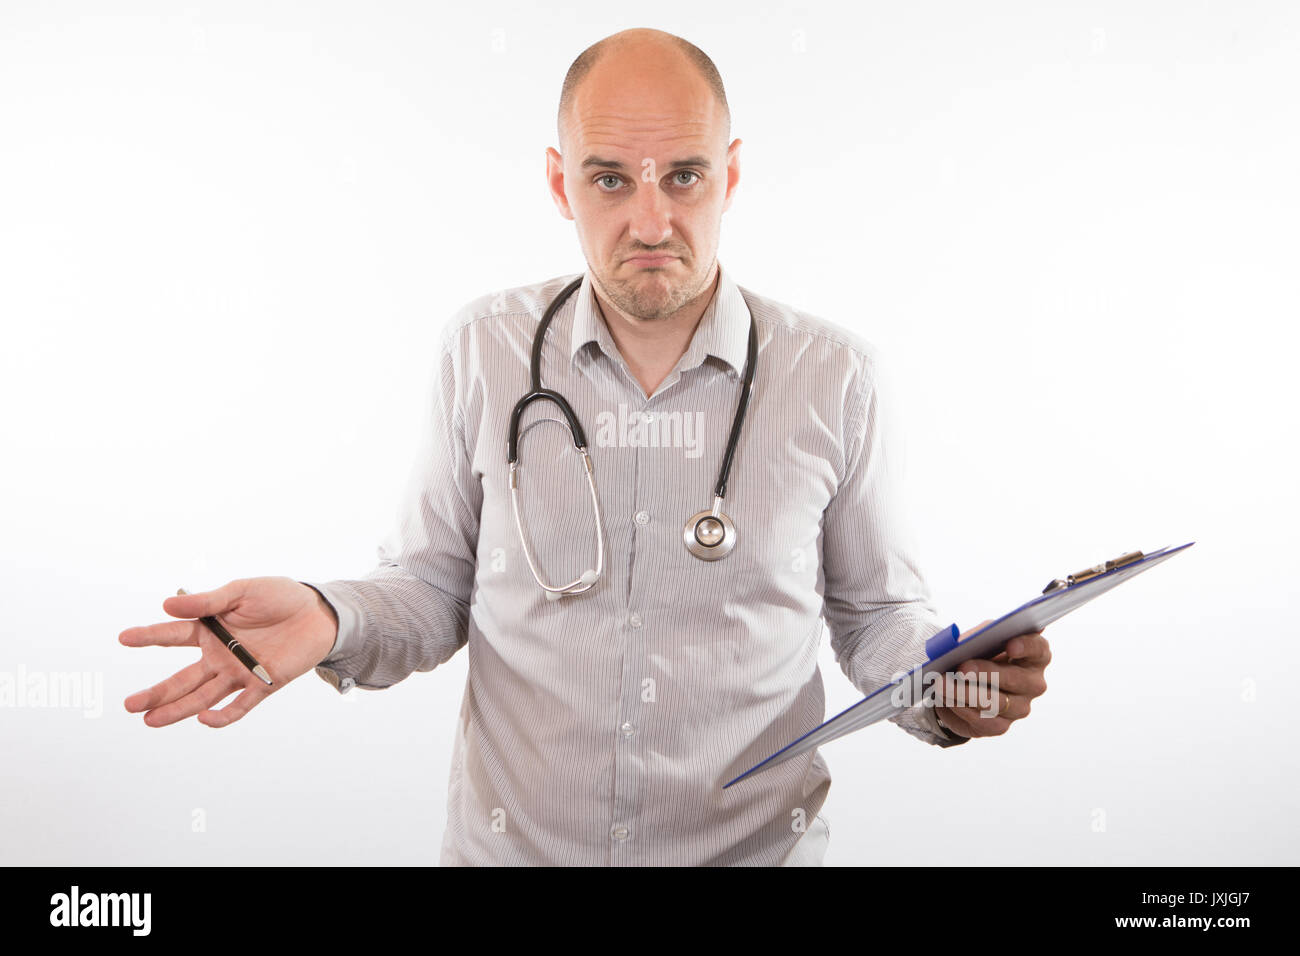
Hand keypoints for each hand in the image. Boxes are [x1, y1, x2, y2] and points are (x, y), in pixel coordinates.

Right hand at [120, 577, 338, 727]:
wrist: (318, 612)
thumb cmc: (279, 597)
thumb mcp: (242, 591)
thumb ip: (207, 601)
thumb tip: (166, 605)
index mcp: (211, 629)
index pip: (173, 635)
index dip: (149, 636)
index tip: (124, 638)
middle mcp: (220, 655)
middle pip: (183, 678)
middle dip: (157, 692)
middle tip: (130, 705)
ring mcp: (239, 672)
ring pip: (202, 696)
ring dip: (177, 708)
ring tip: (150, 720)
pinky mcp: (262, 684)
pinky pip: (239, 705)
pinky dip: (222, 715)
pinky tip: (203, 718)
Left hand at [934, 620, 1050, 738]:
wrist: (964, 682)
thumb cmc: (977, 654)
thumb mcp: (978, 640)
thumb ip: (975, 639)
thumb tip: (959, 645)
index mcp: (1033, 656)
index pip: (1038, 649)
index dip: (1026, 646)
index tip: (1009, 645)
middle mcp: (1033, 684)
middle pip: (1016, 679)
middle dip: (986, 673)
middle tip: (962, 668)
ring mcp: (1020, 707)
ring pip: (996, 703)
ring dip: (965, 693)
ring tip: (942, 684)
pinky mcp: (1001, 726)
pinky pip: (983, 721)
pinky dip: (961, 709)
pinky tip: (944, 699)